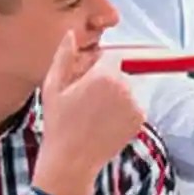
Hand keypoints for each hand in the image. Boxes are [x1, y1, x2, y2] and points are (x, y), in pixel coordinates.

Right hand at [33, 32, 145, 194]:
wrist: (72, 161)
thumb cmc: (58, 123)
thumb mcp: (53, 86)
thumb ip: (64, 56)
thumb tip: (71, 33)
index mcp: (104, 75)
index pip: (113, 55)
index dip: (100, 65)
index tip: (88, 78)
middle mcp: (125, 87)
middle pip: (122, 72)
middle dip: (108, 80)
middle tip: (87, 99)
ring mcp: (135, 104)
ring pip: (129, 88)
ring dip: (117, 95)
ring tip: (94, 114)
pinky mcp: (140, 119)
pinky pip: (134, 105)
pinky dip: (124, 110)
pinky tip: (105, 123)